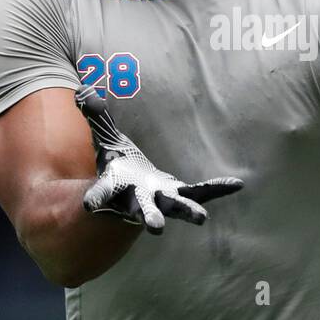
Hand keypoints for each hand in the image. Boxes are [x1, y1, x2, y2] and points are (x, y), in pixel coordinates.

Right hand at [74, 85, 243, 234]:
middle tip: (156, 229)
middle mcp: (138, 199)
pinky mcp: (180, 194)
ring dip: (187, 212)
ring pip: (175, 207)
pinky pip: (200, 192)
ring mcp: (161, 199)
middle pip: (143, 210)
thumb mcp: (105, 139)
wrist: (131, 190)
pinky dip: (216, 189)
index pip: (103, 192)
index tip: (89, 206)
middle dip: (150, 218)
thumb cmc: (117, 165)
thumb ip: (97, 117)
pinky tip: (237, 184)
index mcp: (116, 186)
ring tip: (202, 219)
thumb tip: (83, 90)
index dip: (96, 198)